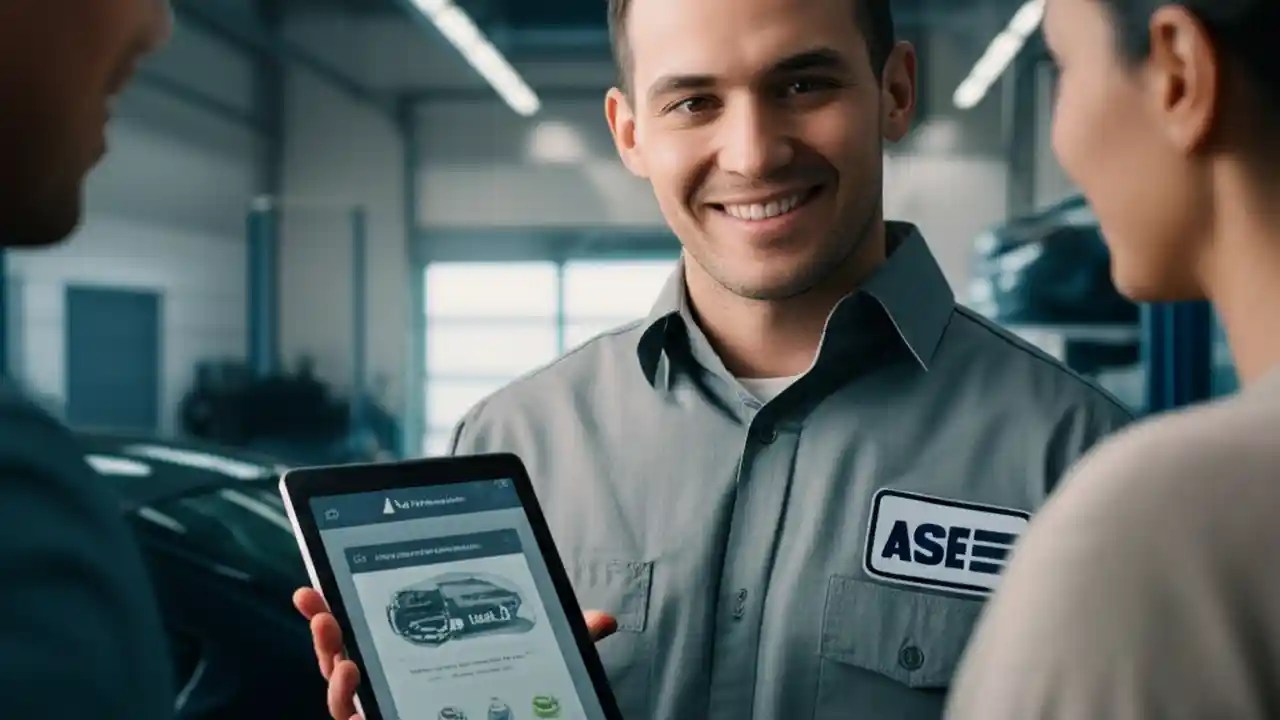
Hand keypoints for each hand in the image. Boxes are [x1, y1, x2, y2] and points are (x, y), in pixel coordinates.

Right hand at [293, 587, 618, 719]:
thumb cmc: (517, 707)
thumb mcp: (541, 670)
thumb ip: (564, 642)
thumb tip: (605, 619)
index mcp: (418, 666)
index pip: (373, 633)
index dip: (342, 608)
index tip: (321, 580)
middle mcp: (396, 693)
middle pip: (345, 657)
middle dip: (322, 625)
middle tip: (314, 595)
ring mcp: (388, 715)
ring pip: (341, 691)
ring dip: (327, 658)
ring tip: (334, 635)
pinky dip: (342, 698)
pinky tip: (351, 673)